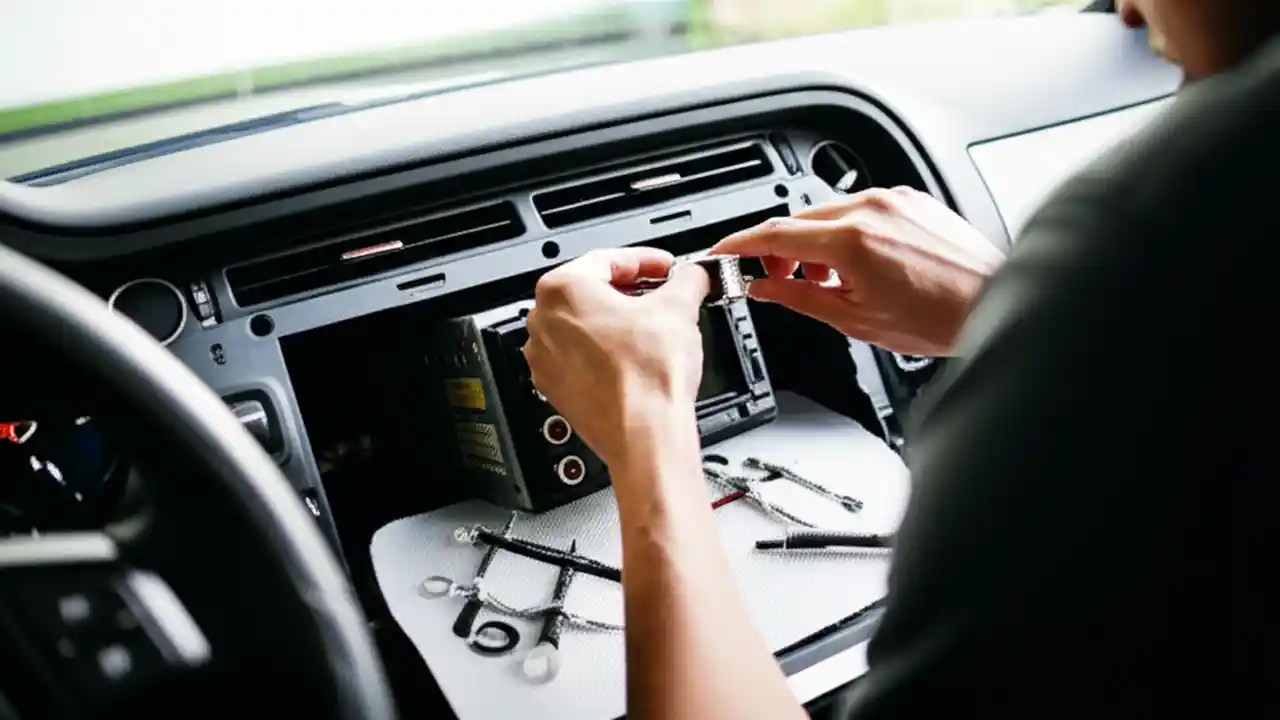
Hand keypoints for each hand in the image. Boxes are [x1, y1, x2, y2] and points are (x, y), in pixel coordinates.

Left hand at [523, 248, 708, 468]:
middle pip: (592, 290)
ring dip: (619, 320)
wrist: (644, 433)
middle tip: (664, 295)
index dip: (648, 260)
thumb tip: (692, 275)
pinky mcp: (555, 386)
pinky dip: (606, 350)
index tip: (668, 268)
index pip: (610, 259)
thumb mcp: (679, 307)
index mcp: (562, 289)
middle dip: (631, 290)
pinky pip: (580, 355)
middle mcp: (543, 321)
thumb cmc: (648, 375)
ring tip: (653, 327)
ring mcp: (544, 356)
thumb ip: (687, 279)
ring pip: (585, 324)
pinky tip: (635, 356)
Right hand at [712, 187, 1004, 356]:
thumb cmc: (938, 318)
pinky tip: (855, 264)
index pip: (774, 233)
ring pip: (827, 212)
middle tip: (775, 281)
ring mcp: (892, 198)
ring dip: (813, 243)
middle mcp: (871, 208)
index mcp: (852, 241)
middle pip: (797, 220)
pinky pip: (860, 207)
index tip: (722, 253)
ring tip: (827, 282)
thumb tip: (764, 289)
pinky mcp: (910, 198)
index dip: (739, 244)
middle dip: (778, 249)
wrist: (993, 304)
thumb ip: (799, 299)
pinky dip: (845, 232)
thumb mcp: (854, 320)